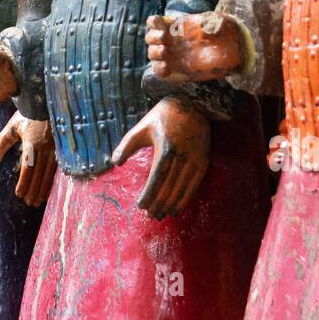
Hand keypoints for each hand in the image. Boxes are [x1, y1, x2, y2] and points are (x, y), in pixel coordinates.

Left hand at [0, 112, 55, 206]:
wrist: (44, 102)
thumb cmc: (25, 115)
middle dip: (33, 190)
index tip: (19, 194)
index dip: (24, 182)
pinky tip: (49, 188)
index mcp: (32, 143)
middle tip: (29, 202)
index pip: (28, 168)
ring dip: (43, 188)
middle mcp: (45, 148)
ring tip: (38, 200)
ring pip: (49, 173)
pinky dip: (52, 181)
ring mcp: (55, 148)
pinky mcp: (61, 148)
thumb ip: (0, 145)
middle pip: (39, 174)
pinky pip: (56, 168)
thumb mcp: (10, 128)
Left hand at [111, 98, 210, 219]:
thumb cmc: (162, 117)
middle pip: (169, 185)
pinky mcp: (203, 161)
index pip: (157, 177)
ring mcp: (195, 158)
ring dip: (171, 204)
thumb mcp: (141, 127)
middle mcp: (182, 154)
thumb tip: (115, 163)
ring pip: (182, 188)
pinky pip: (194, 185)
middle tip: (151, 215)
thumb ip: (127, 145)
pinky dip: (185, 198)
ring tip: (161, 215)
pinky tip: (177, 208)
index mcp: (165, 146)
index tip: (141, 206)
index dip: (150, 194)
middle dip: (159, 203)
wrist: (191, 104)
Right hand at [145, 12, 245, 82]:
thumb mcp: (220, 22)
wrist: (235, 51)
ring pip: (152, 54)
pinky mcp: (178, 71)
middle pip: (150, 38)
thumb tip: (204, 27)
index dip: (153, 22)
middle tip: (163, 39)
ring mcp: (174, 56)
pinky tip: (166, 67)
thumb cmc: (226, 33)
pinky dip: (159, 69)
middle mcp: (172, 41)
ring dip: (154, 52)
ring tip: (165, 52)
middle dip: (152, 38)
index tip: (160, 24)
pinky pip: (160, 71)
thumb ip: (212, 23)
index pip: (155, 22)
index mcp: (177, 26)